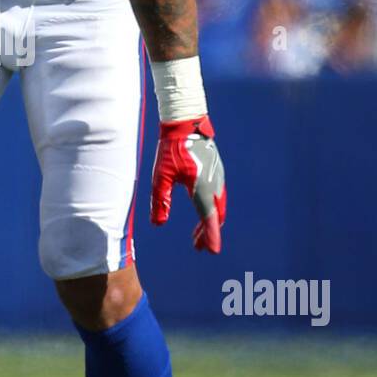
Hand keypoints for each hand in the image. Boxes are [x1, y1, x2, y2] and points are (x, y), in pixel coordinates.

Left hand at [150, 114, 225, 253]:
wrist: (187, 124)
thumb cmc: (171, 149)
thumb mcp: (161, 176)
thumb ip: (160, 201)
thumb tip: (158, 224)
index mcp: (201, 188)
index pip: (209, 219)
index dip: (211, 237)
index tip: (213, 251)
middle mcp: (214, 185)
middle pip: (216, 216)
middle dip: (208, 233)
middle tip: (198, 247)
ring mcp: (218, 178)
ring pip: (218, 207)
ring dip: (209, 222)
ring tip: (197, 236)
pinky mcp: (217, 173)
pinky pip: (218, 197)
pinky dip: (211, 210)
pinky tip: (201, 211)